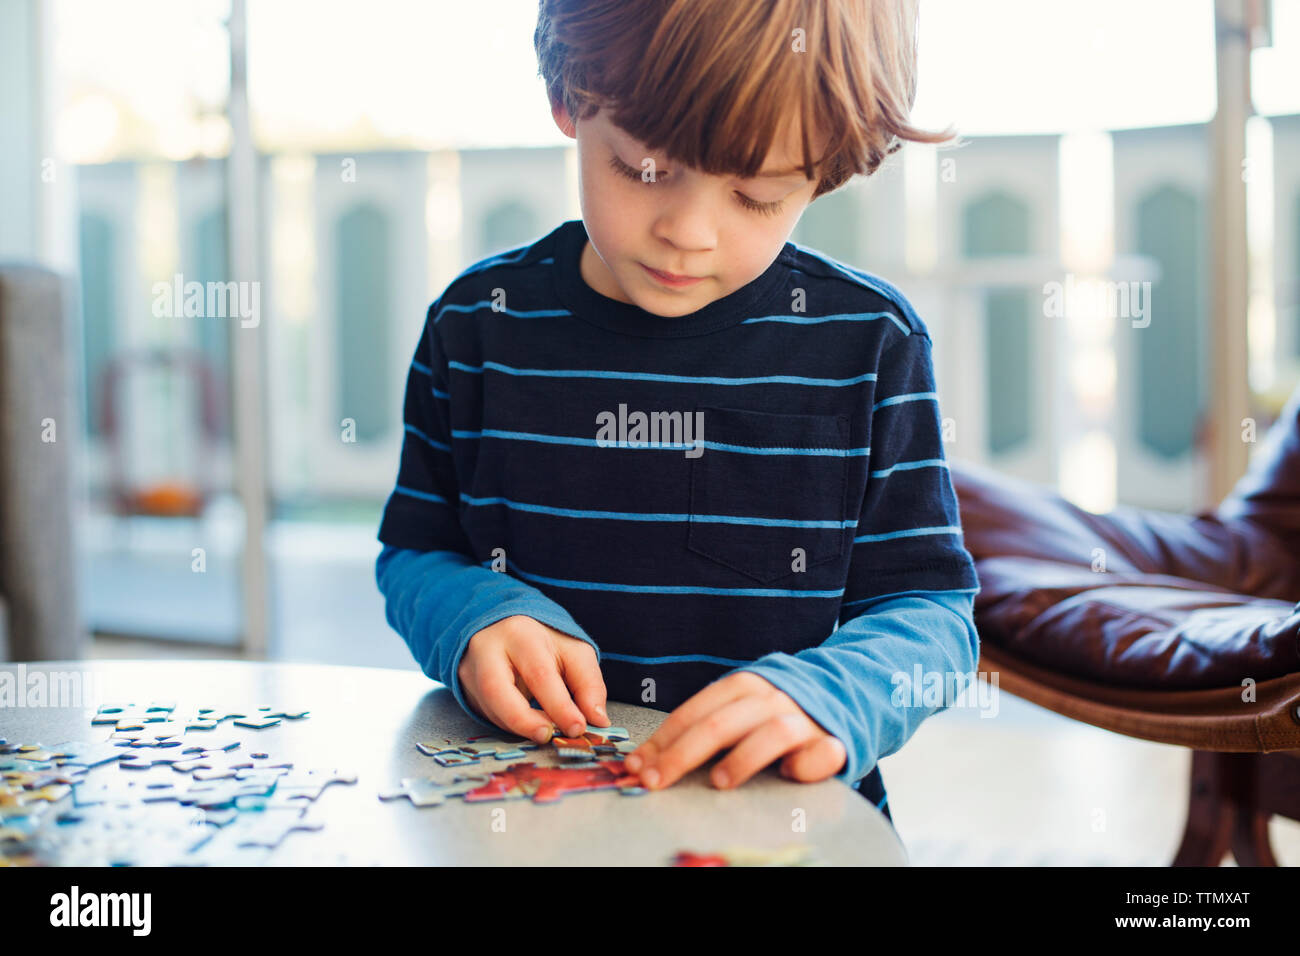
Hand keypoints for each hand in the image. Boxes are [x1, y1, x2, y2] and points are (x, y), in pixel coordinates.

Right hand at [457, 615, 607, 742]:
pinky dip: (509, 724)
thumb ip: (589, 684)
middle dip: (524, 721)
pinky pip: (486, 714)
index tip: (578, 728)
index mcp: (521, 634)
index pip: (540, 674)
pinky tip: (527, 722)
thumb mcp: (574, 652)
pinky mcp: (464, 687)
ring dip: (519, 726)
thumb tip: (597, 721)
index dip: (560, 706)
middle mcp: (488, 649)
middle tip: (548, 736)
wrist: (505, 627)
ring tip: (545, 729)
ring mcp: (470, 669)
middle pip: (497, 690)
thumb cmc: (544, 642)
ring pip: (489, 708)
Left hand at [623, 671, 846, 789]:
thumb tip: (649, 758)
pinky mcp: (833, 740)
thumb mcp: (739, 706)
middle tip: (655, 781)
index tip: (637, 766)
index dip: (662, 741)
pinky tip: (788, 775)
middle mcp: (770, 697)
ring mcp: (803, 718)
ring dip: (742, 758)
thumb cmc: (776, 710)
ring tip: (718, 782)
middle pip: (720, 724)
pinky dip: (805, 764)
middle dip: (681, 754)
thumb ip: (704, 725)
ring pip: (770, 733)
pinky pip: (821, 753)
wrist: (844, 692)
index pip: (693, 713)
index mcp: (742, 685)